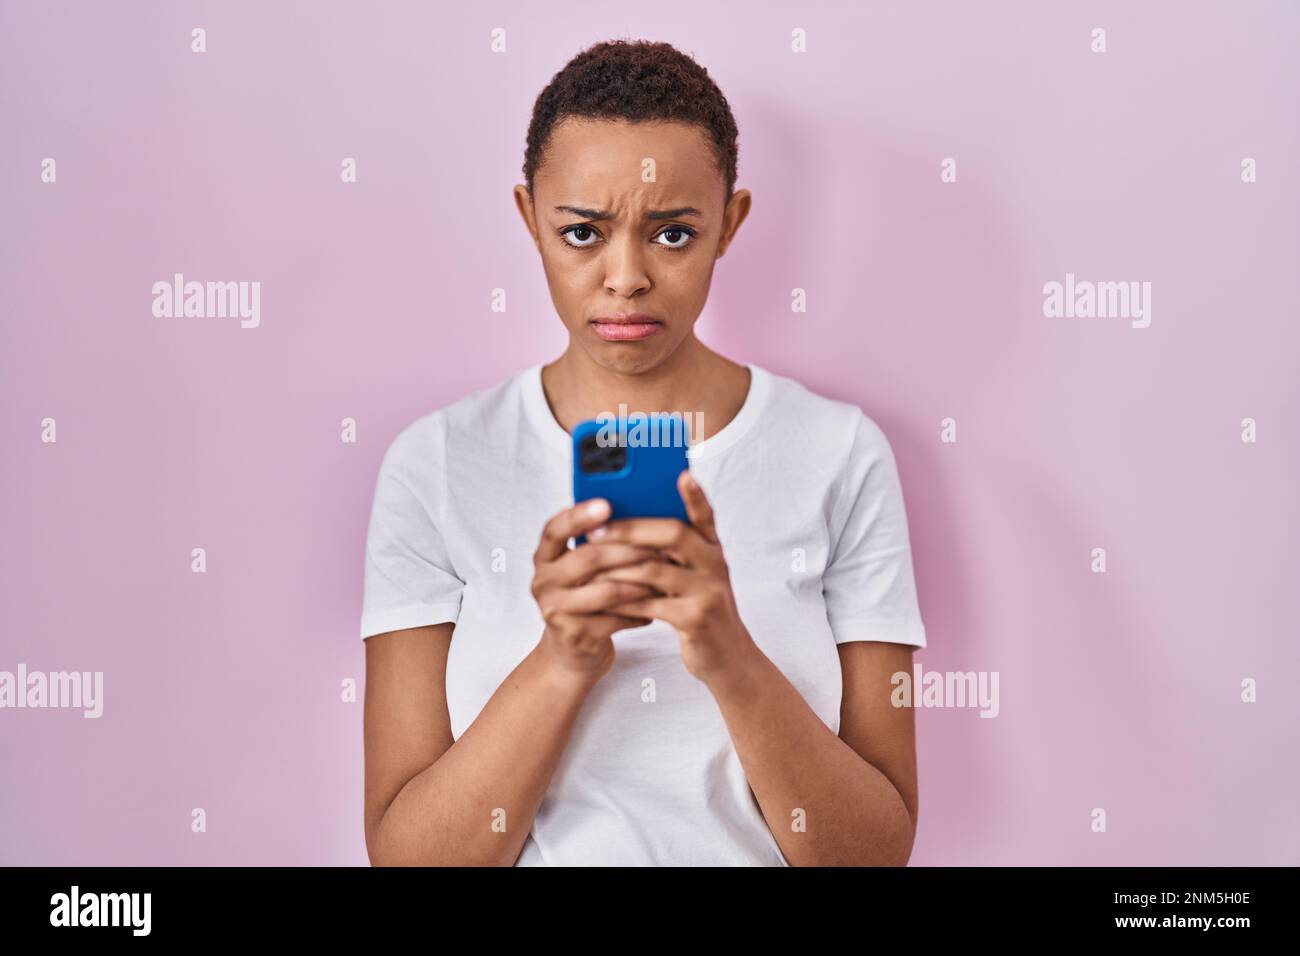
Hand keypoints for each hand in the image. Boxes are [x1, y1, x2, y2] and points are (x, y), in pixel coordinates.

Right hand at [530, 498, 663, 688]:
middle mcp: (543, 581)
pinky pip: (615, 618)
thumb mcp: (583, 569)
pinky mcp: (573, 635)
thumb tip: (639, 509)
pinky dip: (640, 612)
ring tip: (665, 577)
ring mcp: (555, 610)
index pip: (555, 529)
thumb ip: (598, 543)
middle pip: (588, 558)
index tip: (607, 504)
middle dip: (629, 550)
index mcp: (544, 557)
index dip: (580, 516)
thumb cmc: (586, 598)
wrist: (573, 649)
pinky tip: (656, 608)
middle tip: (661, 546)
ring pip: (606, 591)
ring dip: (641, 583)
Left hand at [587, 470, 760, 686]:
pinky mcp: (696, 619)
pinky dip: (624, 599)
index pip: (705, 515)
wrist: (727, 657)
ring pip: (655, 569)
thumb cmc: (700, 609)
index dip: (694, 495)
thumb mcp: (696, 576)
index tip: (680, 474)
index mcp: (713, 550)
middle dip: (630, 529)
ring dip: (617, 566)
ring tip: (590, 565)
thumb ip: (676, 553)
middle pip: (673, 534)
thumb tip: (633, 526)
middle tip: (596, 530)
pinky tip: (604, 597)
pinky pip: (651, 603)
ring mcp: (708, 592)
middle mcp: (715, 565)